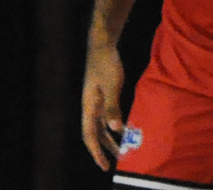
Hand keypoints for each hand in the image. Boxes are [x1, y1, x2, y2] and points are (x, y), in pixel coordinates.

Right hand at [81, 45, 125, 169]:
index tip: (104, 166)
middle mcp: (90, 107)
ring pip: (102, 126)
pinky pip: (108, 116)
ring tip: (123, 150)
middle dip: (104, 150)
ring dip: (111, 139)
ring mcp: (96, 102)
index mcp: (89, 107)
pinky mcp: (104, 95)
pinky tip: (124, 130)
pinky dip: (114, 126)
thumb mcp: (111, 85)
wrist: (103, 46)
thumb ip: (112, 106)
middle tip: (114, 164)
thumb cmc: (106, 64)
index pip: (90, 136)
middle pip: (95, 135)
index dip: (96, 152)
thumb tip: (115, 129)